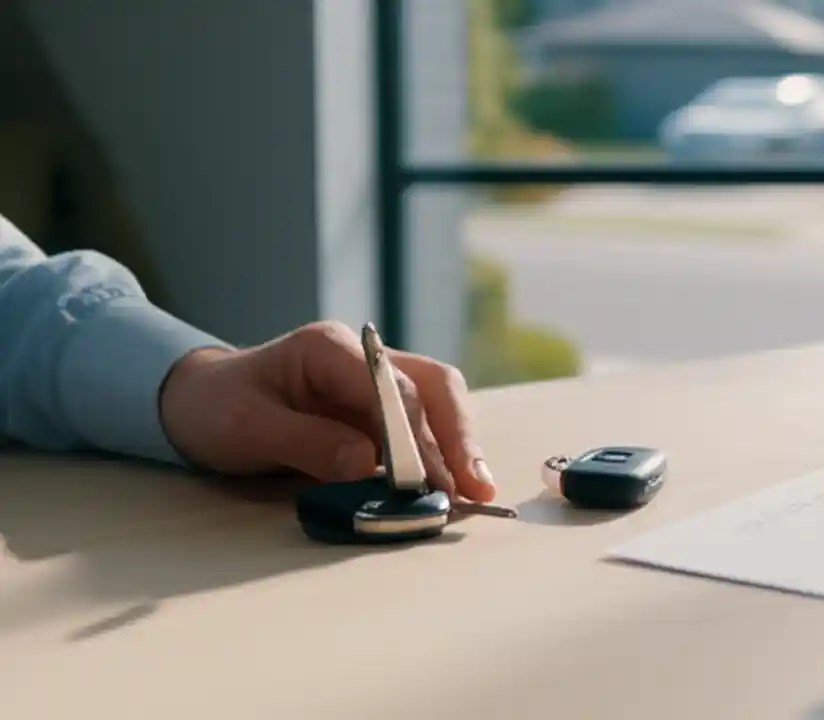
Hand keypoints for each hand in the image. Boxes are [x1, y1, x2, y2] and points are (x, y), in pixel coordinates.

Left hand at [157, 321, 495, 501]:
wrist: (197, 402)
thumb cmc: (215, 409)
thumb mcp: (245, 428)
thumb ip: (305, 443)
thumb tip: (366, 464)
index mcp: (330, 348)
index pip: (394, 387)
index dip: (415, 436)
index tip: (427, 481)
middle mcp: (364, 358)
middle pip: (434, 386)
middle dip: (459, 436)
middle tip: (477, 487)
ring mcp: (375, 383)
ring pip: (438, 403)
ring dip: (459, 446)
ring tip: (476, 492)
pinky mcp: (378, 410)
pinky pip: (423, 425)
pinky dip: (442, 454)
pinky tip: (453, 486)